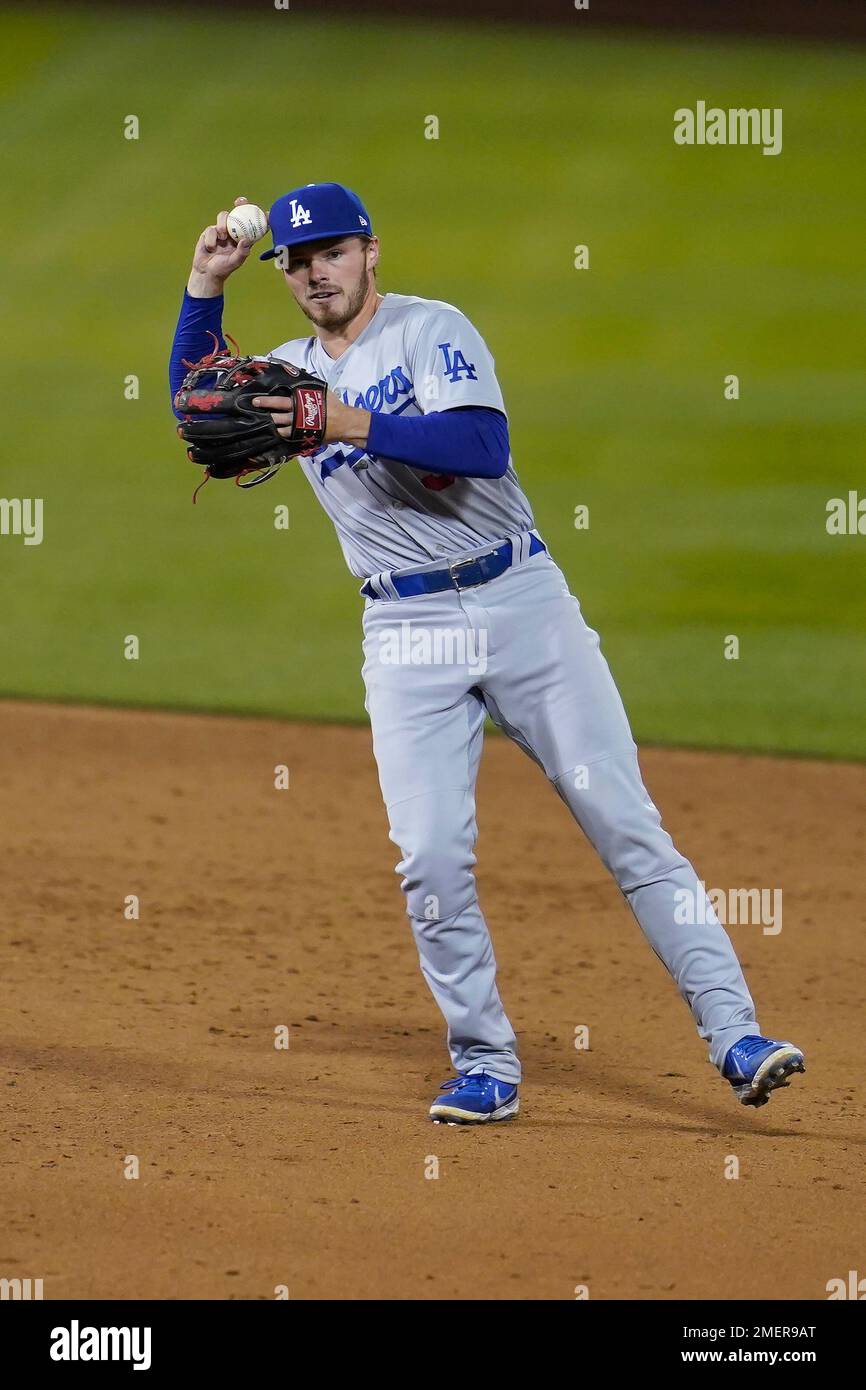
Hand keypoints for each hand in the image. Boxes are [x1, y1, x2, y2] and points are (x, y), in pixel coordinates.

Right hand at [187, 196, 255, 297]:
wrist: (206, 272)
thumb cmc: (223, 269)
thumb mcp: (234, 262)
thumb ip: (241, 253)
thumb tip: (246, 240)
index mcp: (243, 239)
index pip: (253, 226)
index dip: (259, 218)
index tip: (266, 213)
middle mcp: (233, 232)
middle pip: (238, 212)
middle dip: (241, 204)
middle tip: (241, 201)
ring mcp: (221, 230)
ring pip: (223, 216)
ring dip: (222, 224)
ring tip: (223, 236)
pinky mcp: (210, 232)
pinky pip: (211, 229)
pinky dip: (211, 239)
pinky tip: (211, 248)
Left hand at [252, 390, 370, 447]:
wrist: (344, 423)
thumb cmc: (332, 405)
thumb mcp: (320, 390)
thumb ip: (306, 386)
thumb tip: (297, 376)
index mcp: (299, 403)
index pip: (278, 401)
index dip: (266, 401)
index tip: (255, 400)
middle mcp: (295, 416)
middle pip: (275, 415)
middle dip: (265, 413)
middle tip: (256, 411)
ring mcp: (298, 428)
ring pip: (279, 428)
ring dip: (272, 425)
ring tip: (264, 423)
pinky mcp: (302, 437)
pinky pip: (288, 437)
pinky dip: (281, 435)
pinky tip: (276, 433)